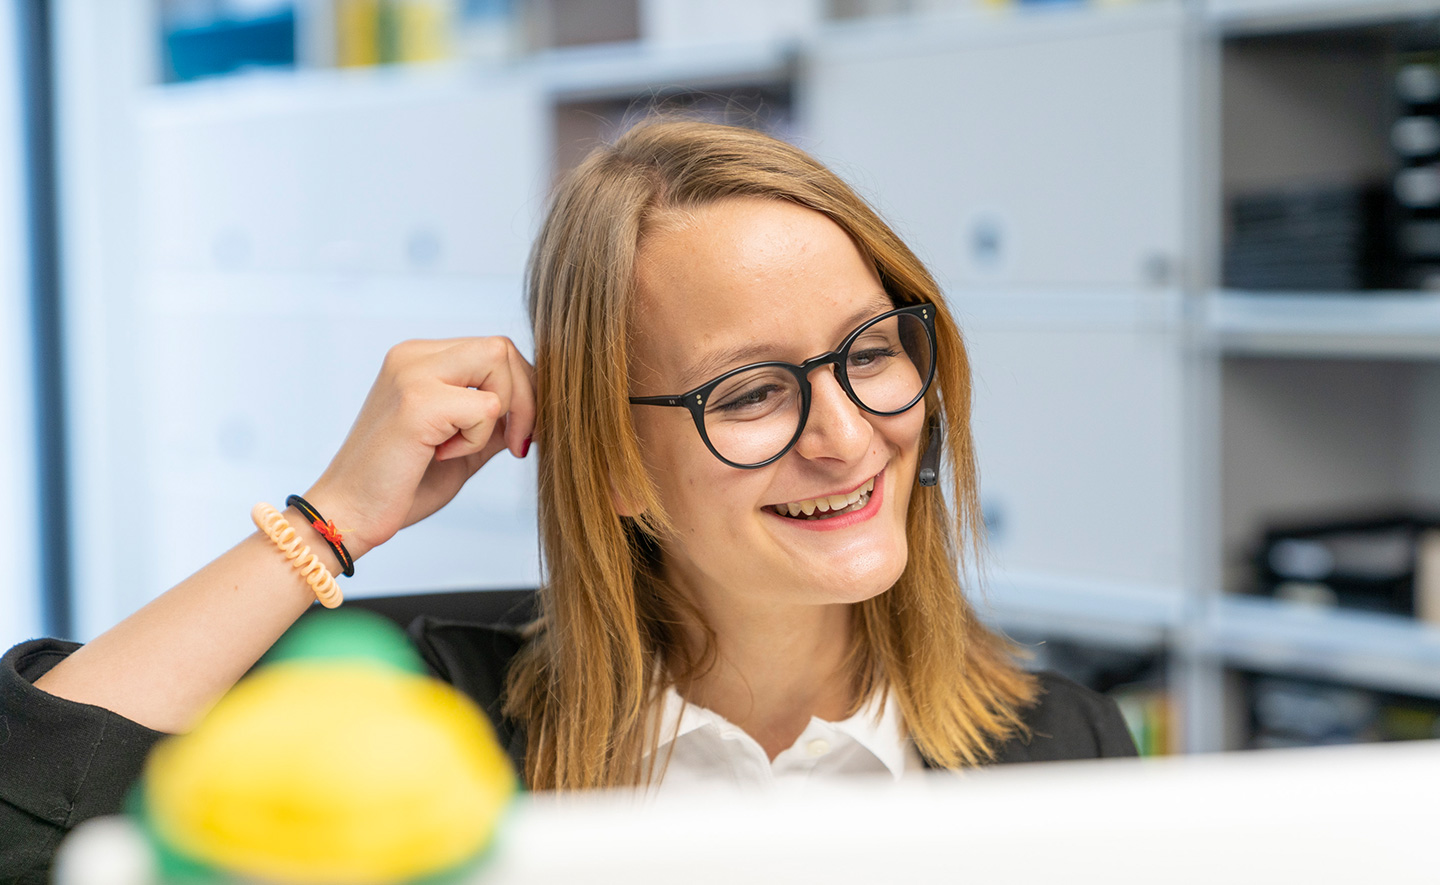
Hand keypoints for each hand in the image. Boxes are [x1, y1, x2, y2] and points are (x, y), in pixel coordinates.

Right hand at [303, 337, 535, 556]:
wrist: (348, 515)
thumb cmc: (400, 486)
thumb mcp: (461, 445)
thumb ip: (493, 421)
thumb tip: (540, 409)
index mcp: (419, 359)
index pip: (493, 350)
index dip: (520, 389)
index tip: (519, 435)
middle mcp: (412, 356)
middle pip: (501, 347)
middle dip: (525, 397)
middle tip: (516, 444)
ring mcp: (412, 374)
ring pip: (498, 362)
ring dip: (500, 414)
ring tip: (461, 449)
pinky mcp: (418, 402)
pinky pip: (486, 407)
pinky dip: (477, 439)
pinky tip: (440, 456)